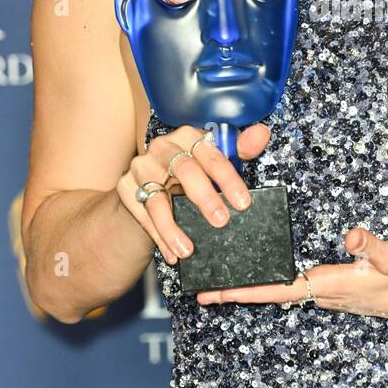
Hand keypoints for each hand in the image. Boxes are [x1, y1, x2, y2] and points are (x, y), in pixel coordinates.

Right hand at [117, 122, 269, 265]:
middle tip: (221, 221)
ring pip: (157, 199)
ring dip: (172, 228)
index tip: (243, 203)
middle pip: (185, 170)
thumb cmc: (189, 174)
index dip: (228, 179)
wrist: (146, 187)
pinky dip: (158, 237)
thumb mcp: (213, 162)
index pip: (211, 155)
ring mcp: (140, 168)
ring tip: (188, 249)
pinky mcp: (125, 188)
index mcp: (188, 137)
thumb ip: (239, 150)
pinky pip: (142, 216)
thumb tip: (262, 133)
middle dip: (204, 198)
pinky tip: (171, 254)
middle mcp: (162, 148)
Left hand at [196, 224, 387, 323]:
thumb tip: (350, 234)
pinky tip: (260, 273)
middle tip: (200, 290)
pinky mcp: (331, 288)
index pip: (278, 289)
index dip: (246, 291)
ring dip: (250, 288)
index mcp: (329, 284)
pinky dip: (270, 282)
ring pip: (279, 291)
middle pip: (269, 294)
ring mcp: (324, 292)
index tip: (216, 292)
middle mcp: (321, 292)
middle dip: (236, 292)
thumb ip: (373, 245)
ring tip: (219, 281)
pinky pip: (292, 286)